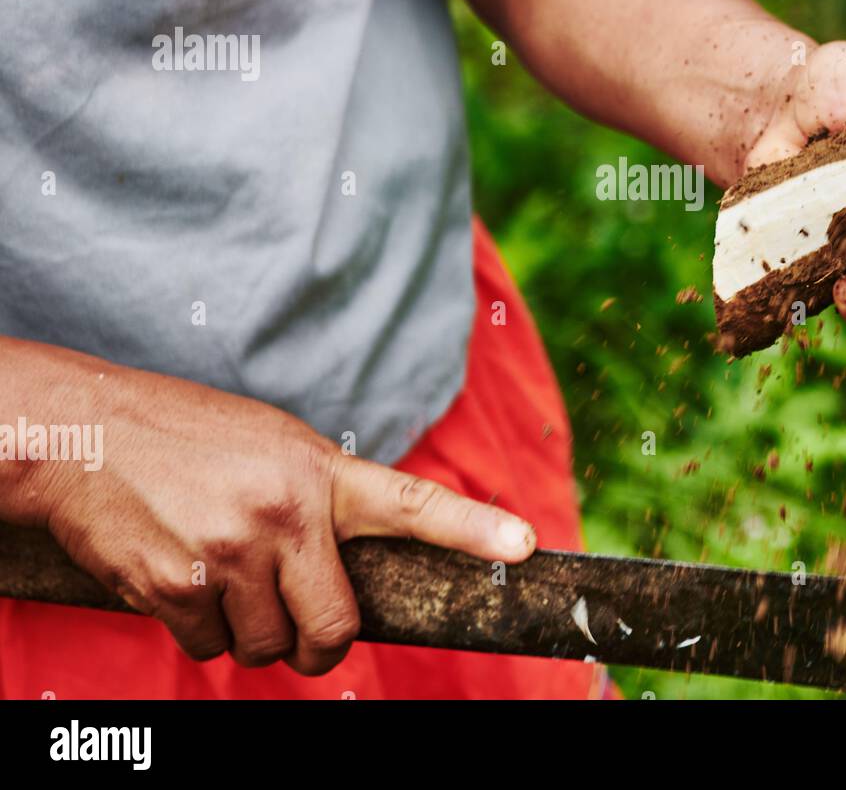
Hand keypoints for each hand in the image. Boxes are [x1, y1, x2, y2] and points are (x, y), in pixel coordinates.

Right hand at [1, 339, 534, 674]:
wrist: (85, 433)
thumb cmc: (188, 436)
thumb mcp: (273, 444)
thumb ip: (319, 498)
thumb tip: (345, 565)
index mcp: (319, 472)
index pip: (413, 503)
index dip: (473, 529)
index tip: (524, 546)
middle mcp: (284, 514)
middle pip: (334, 631)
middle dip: (317, 643)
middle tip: (296, 621)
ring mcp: (230, 554)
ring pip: (264, 648)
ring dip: (248, 631)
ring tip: (220, 571)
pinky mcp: (175, 588)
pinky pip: (208, 648)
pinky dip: (198, 628)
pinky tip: (179, 573)